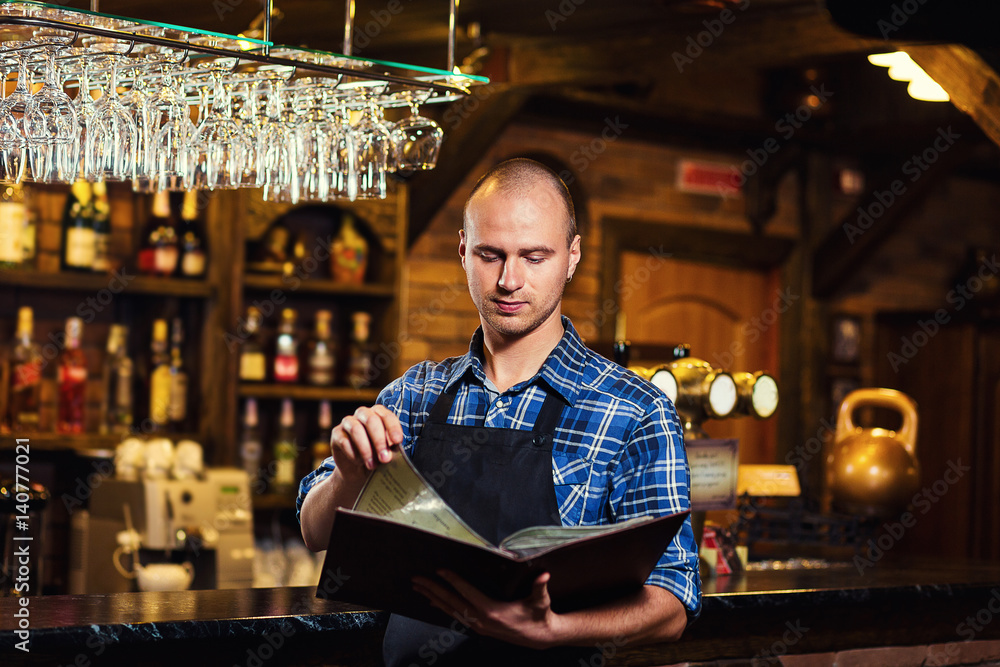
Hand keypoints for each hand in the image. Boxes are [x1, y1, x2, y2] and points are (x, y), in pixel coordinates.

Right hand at [329, 405, 403, 486]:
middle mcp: (363, 414)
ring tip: (372, 465)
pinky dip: (353, 454)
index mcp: (379, 414)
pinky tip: (359, 462)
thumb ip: (390, 447)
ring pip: (356, 429)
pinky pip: (344, 441)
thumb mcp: (387, 452)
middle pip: (371, 421)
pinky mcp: (336, 433)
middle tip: (385, 459)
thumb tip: (393, 448)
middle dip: (379, 441)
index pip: (387, 416)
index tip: (397, 441)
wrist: (357, 471)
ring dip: (366, 449)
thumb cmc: (377, 457)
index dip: (393, 428)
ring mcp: (348, 422)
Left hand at [412, 570, 561, 649]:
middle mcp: (481, 620)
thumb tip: (544, 576)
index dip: (453, 580)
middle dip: (433, 589)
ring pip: (450, 610)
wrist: (540, 636)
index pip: (467, 593)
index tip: (440, 570)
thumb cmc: (539, 615)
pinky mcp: (479, 628)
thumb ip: (540, 587)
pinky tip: (432, 602)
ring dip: (433, 598)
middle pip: (452, 602)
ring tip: (418, 588)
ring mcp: (478, 626)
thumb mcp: (541, 601)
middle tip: (417, 579)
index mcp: (492, 612)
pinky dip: (442, 608)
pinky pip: (456, 616)